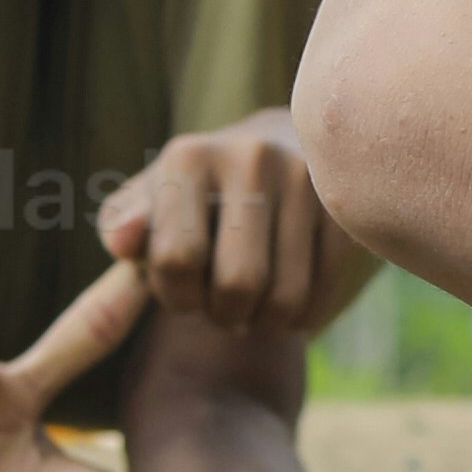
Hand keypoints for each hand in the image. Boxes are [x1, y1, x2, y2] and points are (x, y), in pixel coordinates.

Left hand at [101, 115, 337, 335]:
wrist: (288, 148)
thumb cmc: (204, 194)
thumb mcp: (155, 203)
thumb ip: (125, 225)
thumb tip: (122, 243)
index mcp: (189, 157)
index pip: (177, 260)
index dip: (177, 297)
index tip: (185, 291)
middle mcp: (251, 156)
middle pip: (236, 286)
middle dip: (225, 316)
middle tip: (226, 305)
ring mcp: (308, 179)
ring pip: (285, 300)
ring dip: (265, 323)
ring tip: (259, 303)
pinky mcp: (349, 208)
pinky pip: (324, 297)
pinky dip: (304, 319)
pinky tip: (294, 300)